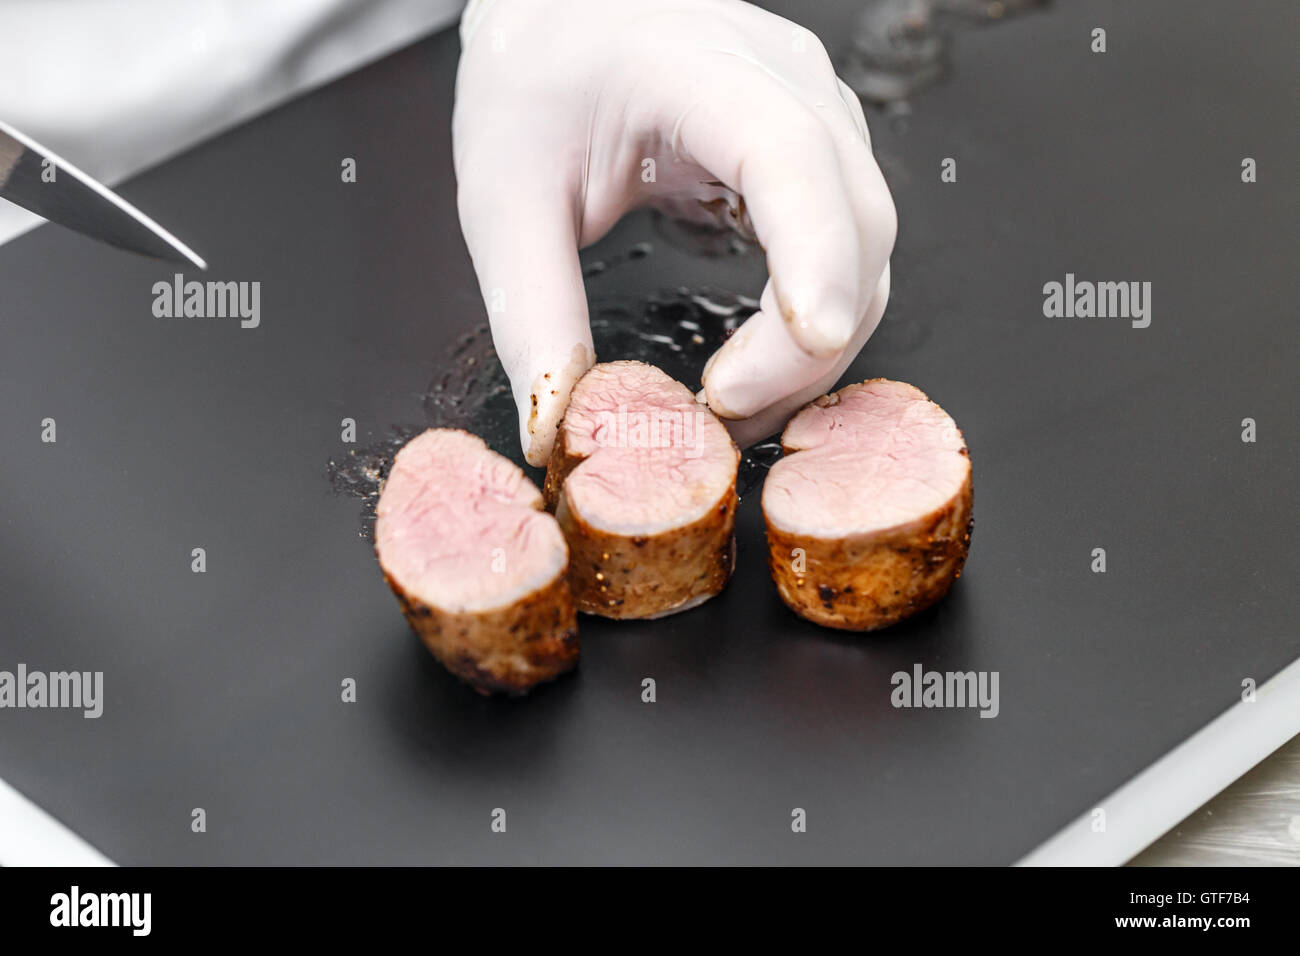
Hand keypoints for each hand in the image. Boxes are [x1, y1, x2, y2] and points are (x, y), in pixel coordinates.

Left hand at [453, 0, 895, 464]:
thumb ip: (533, 310)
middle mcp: (786, 82)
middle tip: (723, 416)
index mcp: (698, 68)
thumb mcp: (505, 196)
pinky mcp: (818, 153)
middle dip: (806, 342)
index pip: (789, 155)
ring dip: (816, 346)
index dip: (815, 253)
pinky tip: (759, 367)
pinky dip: (813, 321)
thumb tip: (556, 423)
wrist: (557, 17)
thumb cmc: (534, 80)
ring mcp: (817, 113)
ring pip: (867, 247)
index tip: (809, 340)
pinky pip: (848, 248)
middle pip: (854, 221)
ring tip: (733, 407)